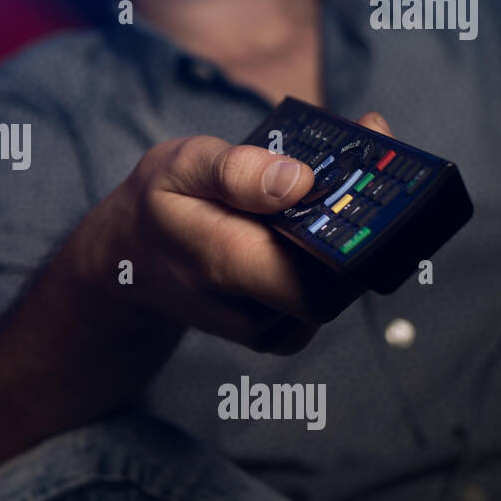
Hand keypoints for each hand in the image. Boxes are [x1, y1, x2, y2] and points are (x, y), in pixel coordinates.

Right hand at [109, 111, 394, 353]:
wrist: (130, 264)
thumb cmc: (158, 207)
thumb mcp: (180, 165)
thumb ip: (237, 169)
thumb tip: (300, 181)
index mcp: (225, 263)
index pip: (317, 276)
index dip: (356, 239)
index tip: (371, 188)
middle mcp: (248, 310)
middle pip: (338, 288)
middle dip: (356, 236)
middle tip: (361, 186)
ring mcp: (265, 331)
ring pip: (335, 294)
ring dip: (340, 249)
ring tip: (321, 205)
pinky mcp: (276, 335)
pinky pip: (323, 303)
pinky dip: (325, 268)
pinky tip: (303, 237)